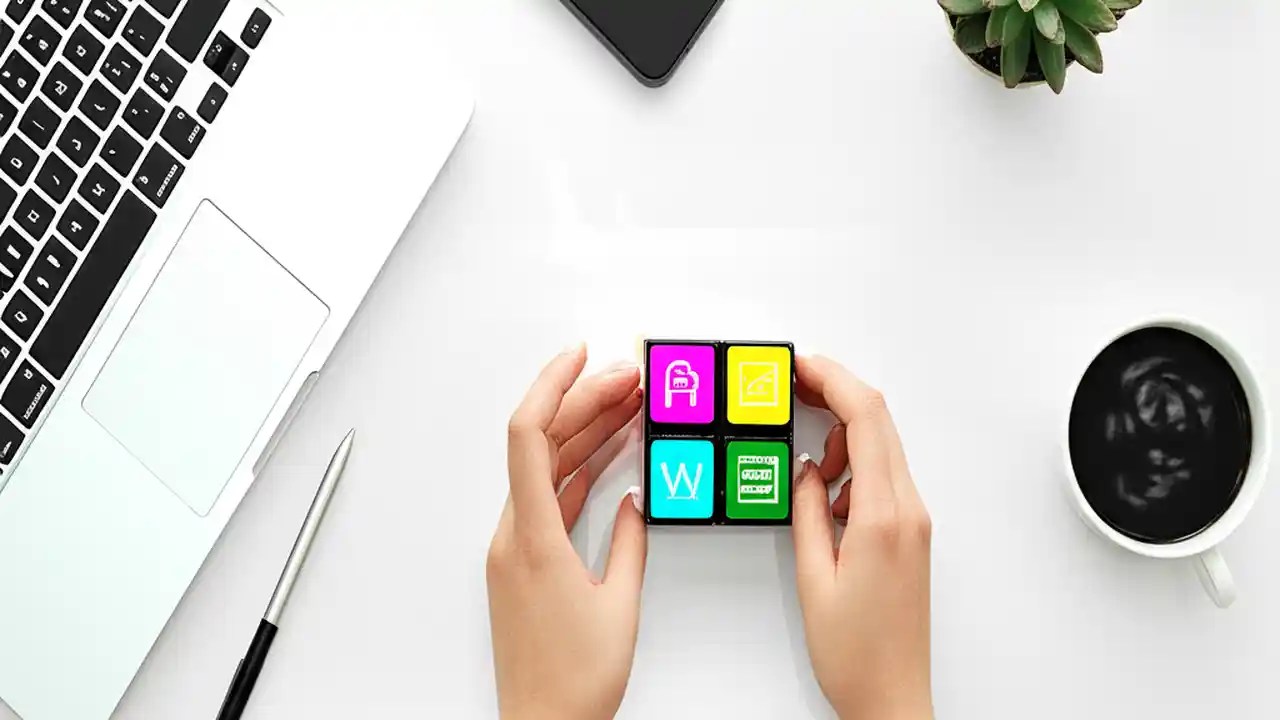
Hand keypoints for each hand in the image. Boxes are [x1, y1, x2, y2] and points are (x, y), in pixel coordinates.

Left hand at [487, 345, 647, 719]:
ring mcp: (515, 548)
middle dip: (584, 403)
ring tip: (627, 405)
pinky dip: (579, 471)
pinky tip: (607, 455)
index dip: (552, 386)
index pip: (529, 437)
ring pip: (546, 469)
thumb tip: (633, 503)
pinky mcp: (524, 561)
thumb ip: (629, 544)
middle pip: (542, 446)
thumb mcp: (619, 606)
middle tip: (627, 379)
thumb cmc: (574, 682)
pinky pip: (549, 498)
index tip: (579, 357)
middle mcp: (513, 536)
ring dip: (584, 434)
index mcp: (531, 539)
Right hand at [791, 355, 932, 719]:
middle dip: (835, 395)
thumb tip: (804, 468)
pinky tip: (828, 498)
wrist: (892, 698)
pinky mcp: (912, 532)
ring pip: (882, 447)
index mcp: (884, 516)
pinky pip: (883, 477)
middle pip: (879, 422)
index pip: (867, 419)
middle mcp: (910, 510)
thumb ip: (807, 511)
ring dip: (843, 439)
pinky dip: (853, 468)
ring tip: (810, 473)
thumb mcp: (812, 577)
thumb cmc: (855, 654)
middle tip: (794, 389)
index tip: (803, 364)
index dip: (834, 379)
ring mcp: (917, 520)